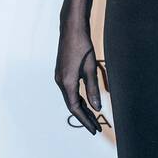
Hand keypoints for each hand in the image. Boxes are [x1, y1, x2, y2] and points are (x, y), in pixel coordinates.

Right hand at [54, 18, 103, 133]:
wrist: (71, 28)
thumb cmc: (82, 46)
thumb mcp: (91, 68)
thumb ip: (93, 88)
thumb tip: (97, 107)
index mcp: (67, 82)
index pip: (75, 108)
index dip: (85, 120)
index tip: (94, 129)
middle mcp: (60, 81)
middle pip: (72, 105)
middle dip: (84, 117)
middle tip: (96, 128)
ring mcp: (60, 77)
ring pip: (71, 99)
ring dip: (82, 109)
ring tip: (94, 118)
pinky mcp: (63, 72)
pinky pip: (71, 91)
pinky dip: (79, 99)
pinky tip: (88, 103)